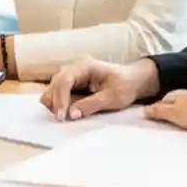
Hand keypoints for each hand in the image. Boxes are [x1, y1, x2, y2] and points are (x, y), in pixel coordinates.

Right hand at [41, 57, 160, 121]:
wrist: (133, 81)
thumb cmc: (125, 86)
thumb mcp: (112, 98)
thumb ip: (91, 104)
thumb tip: (72, 114)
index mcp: (85, 66)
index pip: (65, 80)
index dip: (60, 98)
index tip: (62, 116)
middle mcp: (75, 67)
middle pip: (55, 83)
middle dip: (56, 102)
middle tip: (61, 120)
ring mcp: (72, 75)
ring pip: (54, 88)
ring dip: (55, 103)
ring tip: (63, 117)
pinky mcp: (72, 84)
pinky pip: (59, 92)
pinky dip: (59, 103)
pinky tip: (65, 112)